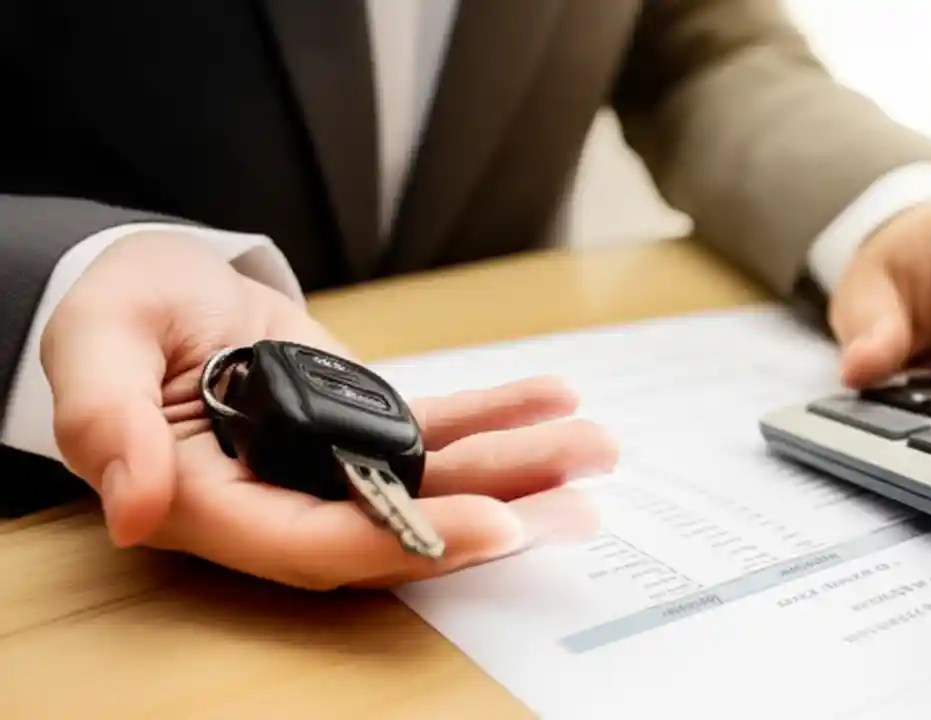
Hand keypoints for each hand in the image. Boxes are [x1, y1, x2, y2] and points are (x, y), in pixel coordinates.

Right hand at [41, 231, 617, 588]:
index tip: (493, 522)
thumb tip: (132, 504)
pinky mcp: (361, 431)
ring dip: (517, 468)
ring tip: (593, 446)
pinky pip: (437, 430)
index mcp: (212, 502)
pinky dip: (496, 417)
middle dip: (495, 515)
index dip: (405, 541)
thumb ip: (105, 418)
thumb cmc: (120, 311)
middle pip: (398, 527)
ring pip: (433, 482)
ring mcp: (330, 469)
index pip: (316, 542)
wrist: (161, 291)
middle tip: (580, 500)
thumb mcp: (95, 342)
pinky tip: (554, 398)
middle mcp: (282, 502)